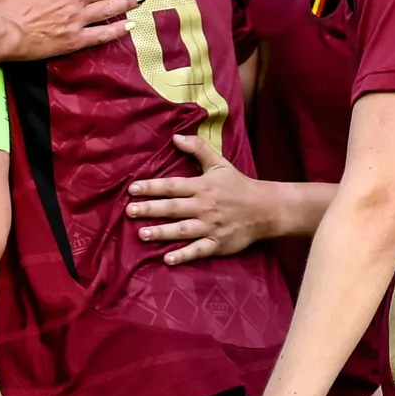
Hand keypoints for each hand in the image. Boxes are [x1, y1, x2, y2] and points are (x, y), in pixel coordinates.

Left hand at [128, 134, 269, 263]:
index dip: (152, 187)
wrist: (265, 209)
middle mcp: (204, 206)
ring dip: (162, 232)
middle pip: (173, 208)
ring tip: (142, 234)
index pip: (172, 186)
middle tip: (129, 211)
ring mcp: (211, 227)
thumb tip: (175, 136)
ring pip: (182, 230)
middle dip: (150, 209)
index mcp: (202, 186)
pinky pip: (198, 250)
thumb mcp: (219, 163)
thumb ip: (197, 148)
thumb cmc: (238, 185)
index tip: (132, 189)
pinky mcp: (218, 244)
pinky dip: (184, 255)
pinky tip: (167, 259)